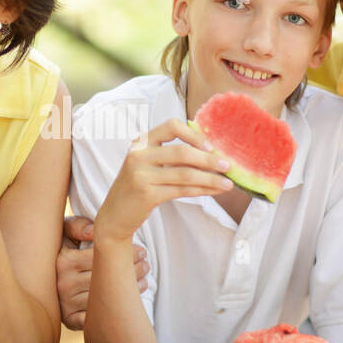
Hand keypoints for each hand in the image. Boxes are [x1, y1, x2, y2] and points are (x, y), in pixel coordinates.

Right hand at [57, 216, 148, 329]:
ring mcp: (65, 304)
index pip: (101, 258)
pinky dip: (115, 309)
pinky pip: (96, 317)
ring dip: (129, 290)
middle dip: (132, 270)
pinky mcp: (69, 320)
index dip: (125, 254)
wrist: (41, 277)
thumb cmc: (62, 249)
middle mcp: (63, 284)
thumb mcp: (65, 232)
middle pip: (105, 278)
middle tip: (147, 265)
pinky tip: (130, 300)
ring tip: (144, 279)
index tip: (142, 251)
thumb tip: (93, 232)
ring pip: (105, 298)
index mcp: (63, 261)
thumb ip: (78, 226)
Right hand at [95, 119, 231, 244]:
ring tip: (228, 184)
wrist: (115, 215)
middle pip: (182, 152)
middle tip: (227, 166)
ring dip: (210, 178)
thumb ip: (169, 155)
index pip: (171, 126)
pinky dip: (201, 190)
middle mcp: (139, 156)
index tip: (210, 145)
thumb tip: (210, 152)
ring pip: (185, 174)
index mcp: (141, 143)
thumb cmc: (137, 187)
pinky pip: (182, 190)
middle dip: (209, 159)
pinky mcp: (147, 195)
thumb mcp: (147, 165)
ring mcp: (141, 175)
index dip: (193, 134)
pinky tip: (213, 191)